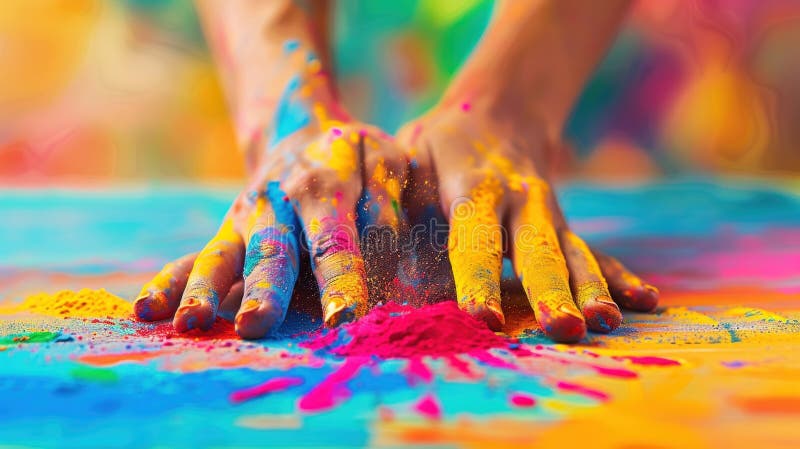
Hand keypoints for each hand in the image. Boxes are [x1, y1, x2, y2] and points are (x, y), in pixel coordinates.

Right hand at [134, 119, 407, 338]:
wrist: (300, 133)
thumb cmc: (354, 159)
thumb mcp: (382, 161)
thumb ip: (386, 205)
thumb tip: (383, 257)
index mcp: (323, 189)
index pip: (334, 242)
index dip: (341, 279)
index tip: (344, 318)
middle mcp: (275, 207)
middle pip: (270, 254)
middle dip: (264, 291)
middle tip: (257, 325)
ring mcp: (242, 223)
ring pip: (220, 258)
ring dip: (204, 291)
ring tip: (191, 324)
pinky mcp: (224, 237)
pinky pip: (191, 260)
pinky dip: (167, 284)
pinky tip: (145, 312)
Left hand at [398, 100, 657, 341]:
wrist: (496, 112)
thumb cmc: (437, 145)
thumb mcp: (406, 157)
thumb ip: (396, 198)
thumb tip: (376, 246)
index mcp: (474, 189)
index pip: (476, 239)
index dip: (479, 280)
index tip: (484, 319)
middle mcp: (521, 201)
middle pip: (539, 249)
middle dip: (552, 291)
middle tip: (567, 330)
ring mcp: (550, 215)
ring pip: (574, 253)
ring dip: (593, 288)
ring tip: (607, 323)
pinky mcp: (564, 227)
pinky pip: (596, 252)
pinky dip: (619, 276)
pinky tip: (646, 302)